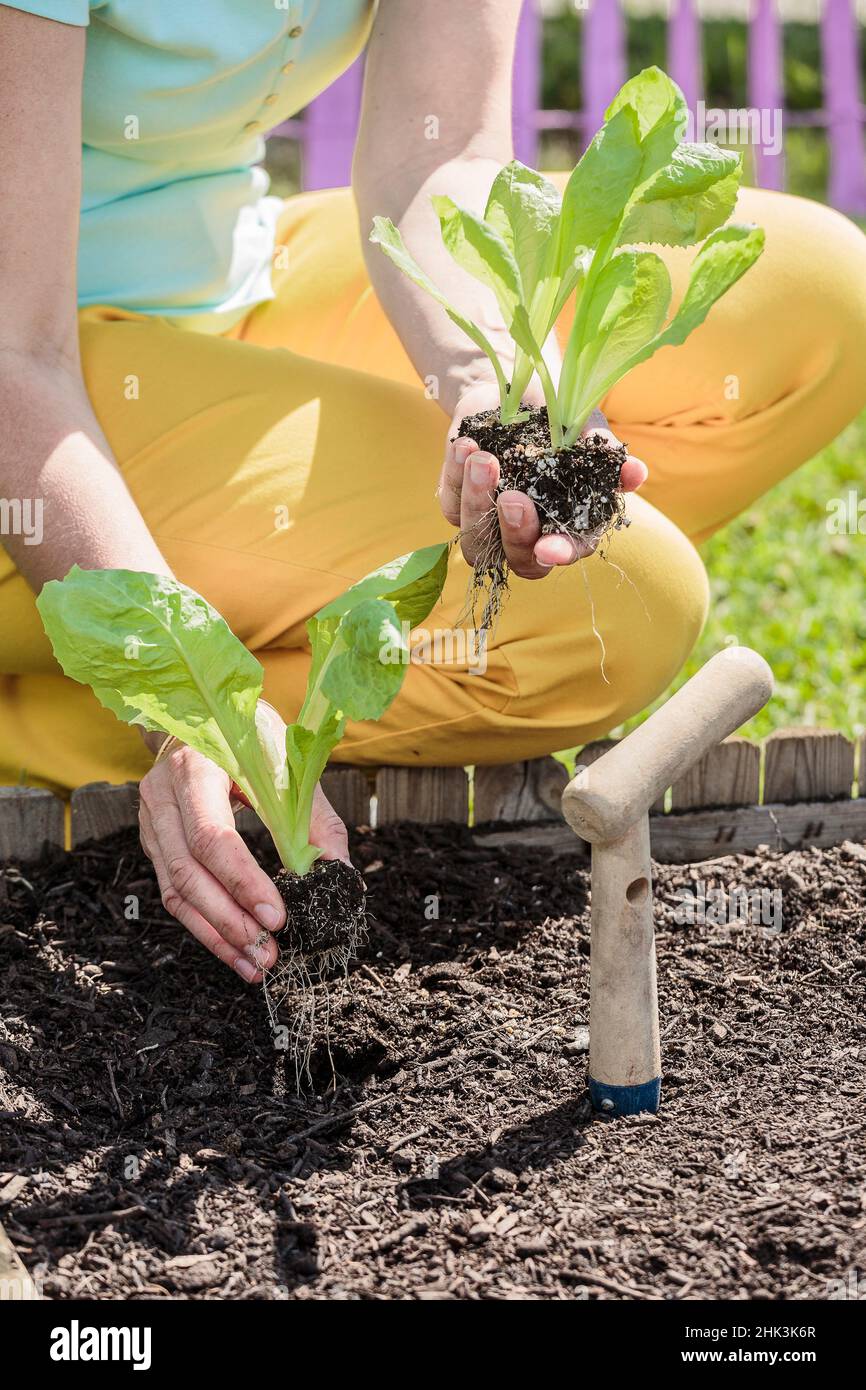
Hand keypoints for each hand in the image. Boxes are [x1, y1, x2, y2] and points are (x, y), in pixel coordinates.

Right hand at [138, 703, 348, 983]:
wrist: (200, 713)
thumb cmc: (248, 734)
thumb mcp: (287, 760)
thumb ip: (312, 815)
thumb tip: (339, 872)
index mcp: (194, 768)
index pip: (211, 836)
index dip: (242, 881)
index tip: (277, 916)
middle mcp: (162, 797)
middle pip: (188, 872)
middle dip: (230, 920)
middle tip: (270, 952)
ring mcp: (151, 823)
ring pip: (176, 892)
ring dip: (218, 936)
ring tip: (257, 965)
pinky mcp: (155, 844)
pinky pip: (175, 895)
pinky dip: (206, 929)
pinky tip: (236, 953)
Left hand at [441, 381, 647, 578]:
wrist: (510, 392)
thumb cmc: (557, 417)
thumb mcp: (585, 429)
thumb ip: (606, 455)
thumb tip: (636, 473)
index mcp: (567, 523)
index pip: (566, 552)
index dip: (559, 554)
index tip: (548, 548)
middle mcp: (528, 533)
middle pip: (519, 560)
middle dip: (515, 533)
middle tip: (514, 497)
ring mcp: (490, 523)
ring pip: (477, 544)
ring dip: (478, 503)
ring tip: (483, 459)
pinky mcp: (458, 505)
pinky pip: (451, 507)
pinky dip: (455, 476)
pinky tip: (467, 446)